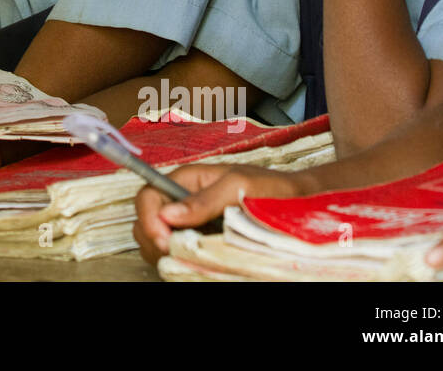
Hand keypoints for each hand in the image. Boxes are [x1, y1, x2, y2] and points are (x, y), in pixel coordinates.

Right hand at [132, 163, 305, 263]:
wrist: (297, 205)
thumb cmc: (271, 189)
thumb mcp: (238, 186)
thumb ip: (202, 200)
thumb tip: (168, 215)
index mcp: (185, 181)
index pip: (147, 196)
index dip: (148, 218)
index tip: (164, 239)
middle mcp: (182, 202)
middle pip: (145, 222)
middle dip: (154, 240)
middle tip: (179, 252)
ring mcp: (190, 225)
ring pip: (156, 242)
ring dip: (166, 253)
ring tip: (192, 257)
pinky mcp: (200, 243)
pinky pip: (177, 255)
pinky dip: (180, 261)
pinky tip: (200, 261)